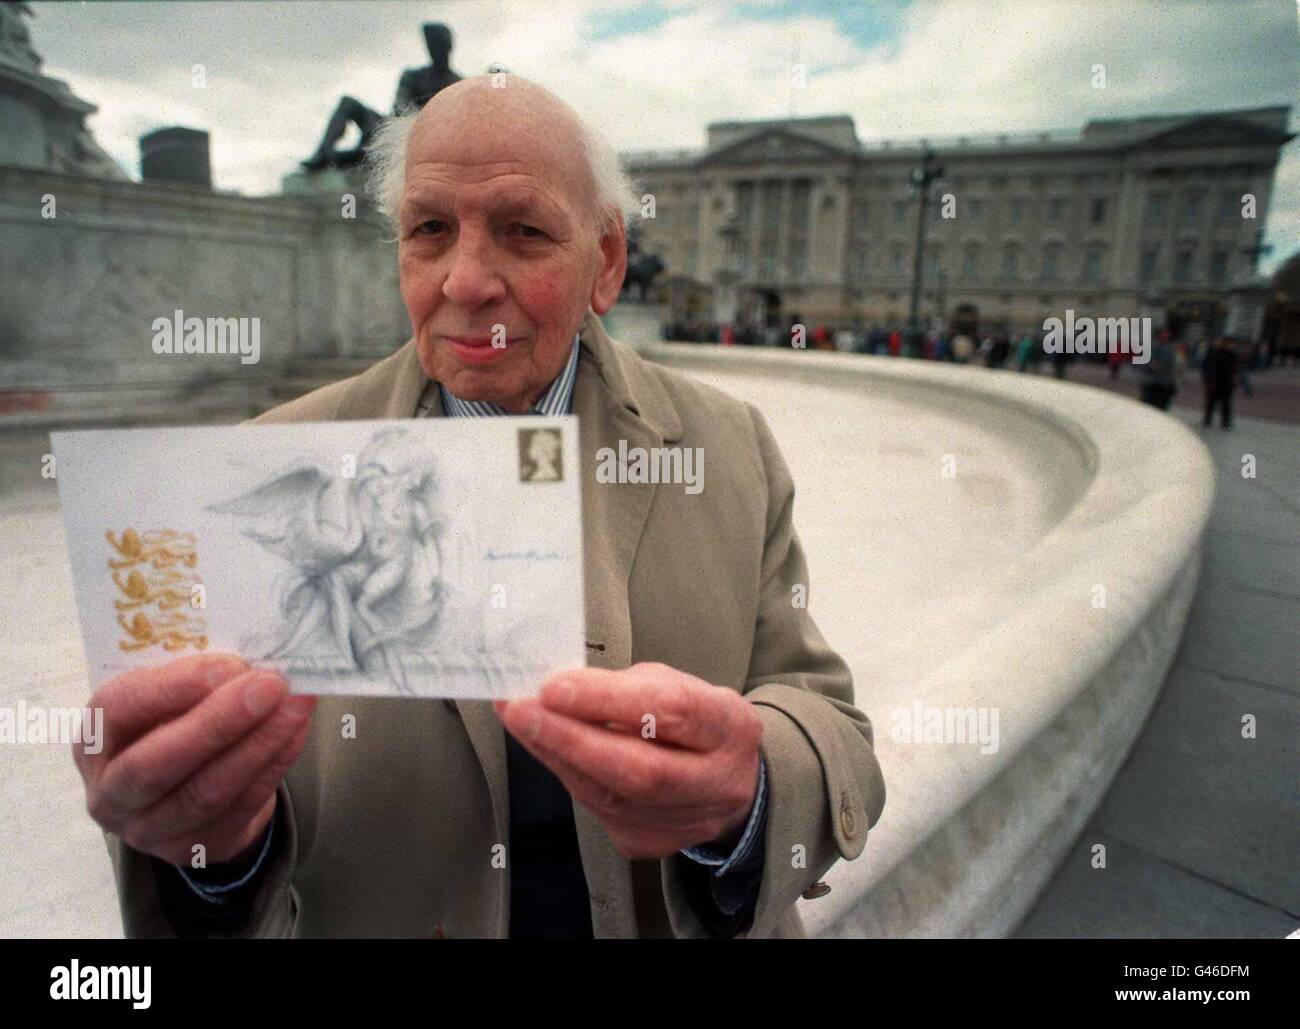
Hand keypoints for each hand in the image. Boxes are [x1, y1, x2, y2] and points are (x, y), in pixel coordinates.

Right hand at [73, 653, 316, 867]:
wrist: (184, 785)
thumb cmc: (172, 722)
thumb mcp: (165, 697)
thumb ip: (194, 681)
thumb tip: (247, 664)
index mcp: (94, 739)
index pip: (120, 710)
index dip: (173, 687)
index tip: (229, 665)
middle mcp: (109, 792)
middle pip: (158, 763)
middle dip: (220, 721)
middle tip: (270, 686)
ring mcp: (147, 829)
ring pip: (206, 791)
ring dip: (260, 743)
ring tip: (297, 705)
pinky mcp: (193, 849)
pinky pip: (240, 806)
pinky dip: (274, 765)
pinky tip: (295, 733)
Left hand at [495, 663, 761, 859]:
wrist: (726, 780)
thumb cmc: (692, 723)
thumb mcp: (674, 686)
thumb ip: (624, 688)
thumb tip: (558, 687)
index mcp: (729, 727)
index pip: (671, 712)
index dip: (609, 699)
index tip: (555, 685)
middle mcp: (716, 783)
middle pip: (640, 770)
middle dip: (571, 738)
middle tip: (521, 709)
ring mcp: (685, 822)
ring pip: (610, 797)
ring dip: (556, 755)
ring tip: (521, 721)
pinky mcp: (652, 842)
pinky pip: (599, 811)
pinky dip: (568, 775)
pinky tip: (546, 749)